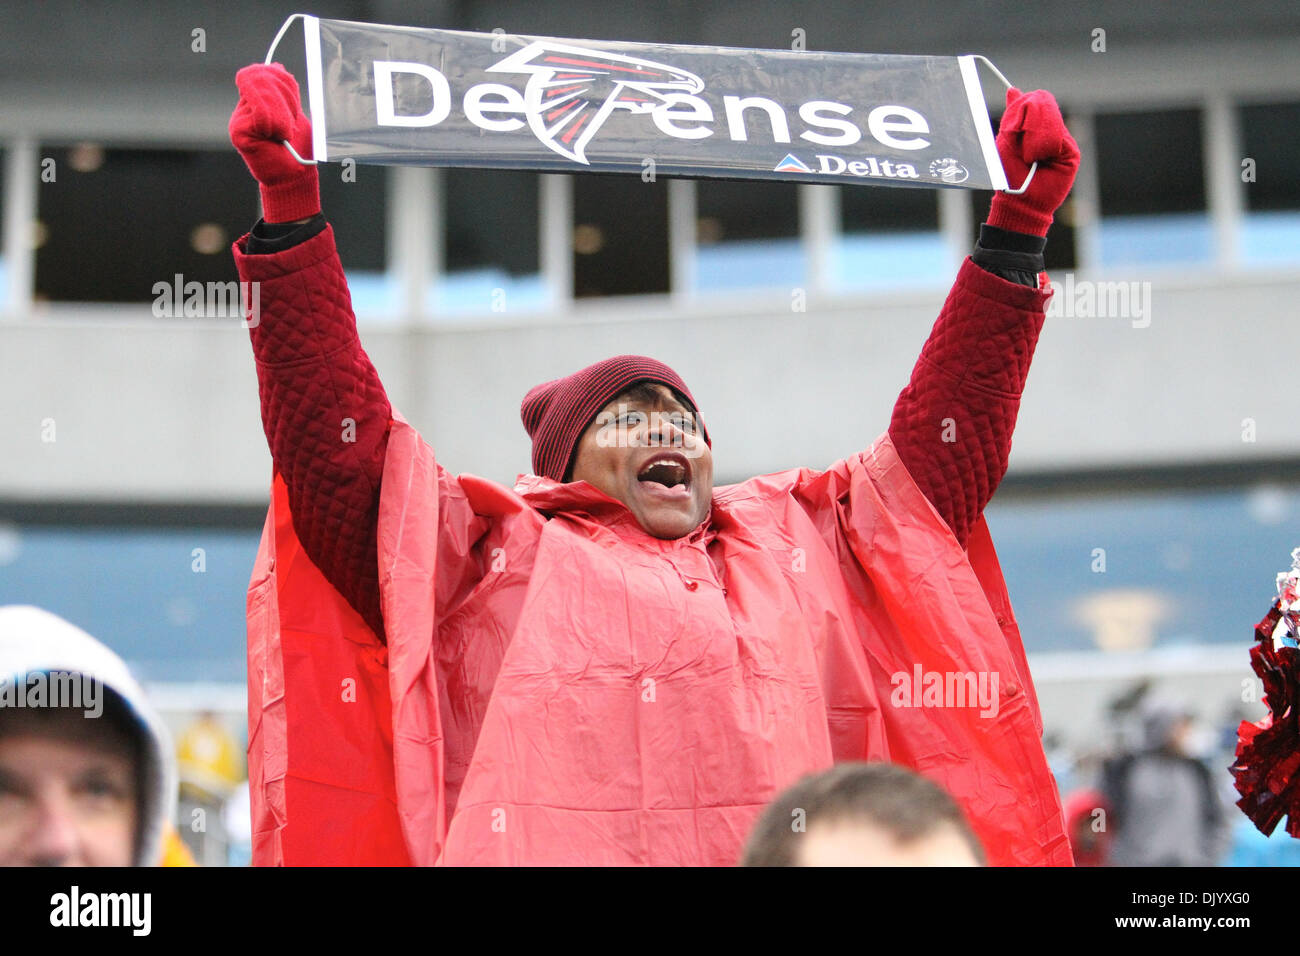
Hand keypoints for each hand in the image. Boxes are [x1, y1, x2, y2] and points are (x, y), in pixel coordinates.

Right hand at [229, 63, 320, 222]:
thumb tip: (276, 67)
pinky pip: (260, 115)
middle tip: (291, 121)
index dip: (280, 80)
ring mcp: (238, 119)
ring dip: (281, 113)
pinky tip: (277, 138)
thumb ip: (284, 92)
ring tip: (285, 132)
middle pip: (258, 78)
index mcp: (256, 102)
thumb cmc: (297, 149)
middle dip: (282, 95)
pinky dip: (276, 125)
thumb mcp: (295, 114)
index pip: (260, 73)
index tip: (294, 103)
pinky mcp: (238, 131)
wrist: (295, 176)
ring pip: (260, 95)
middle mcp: (243, 108)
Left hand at [986, 87, 1079, 237]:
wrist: (1020, 200)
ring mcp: (1060, 140)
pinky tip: (1039, 158)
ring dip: (1036, 134)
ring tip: (1029, 155)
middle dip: (1029, 117)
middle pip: (1044, 103)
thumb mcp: (1006, 142)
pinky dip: (1045, 144)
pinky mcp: (1071, 152)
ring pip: (1052, 118)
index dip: (1024, 104)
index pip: (1035, 99)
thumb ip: (1013, 117)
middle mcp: (1047, 130)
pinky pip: (1059, 136)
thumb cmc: (1009, 175)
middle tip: (1020, 141)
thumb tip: (1014, 90)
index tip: (1013, 124)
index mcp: (1030, 126)